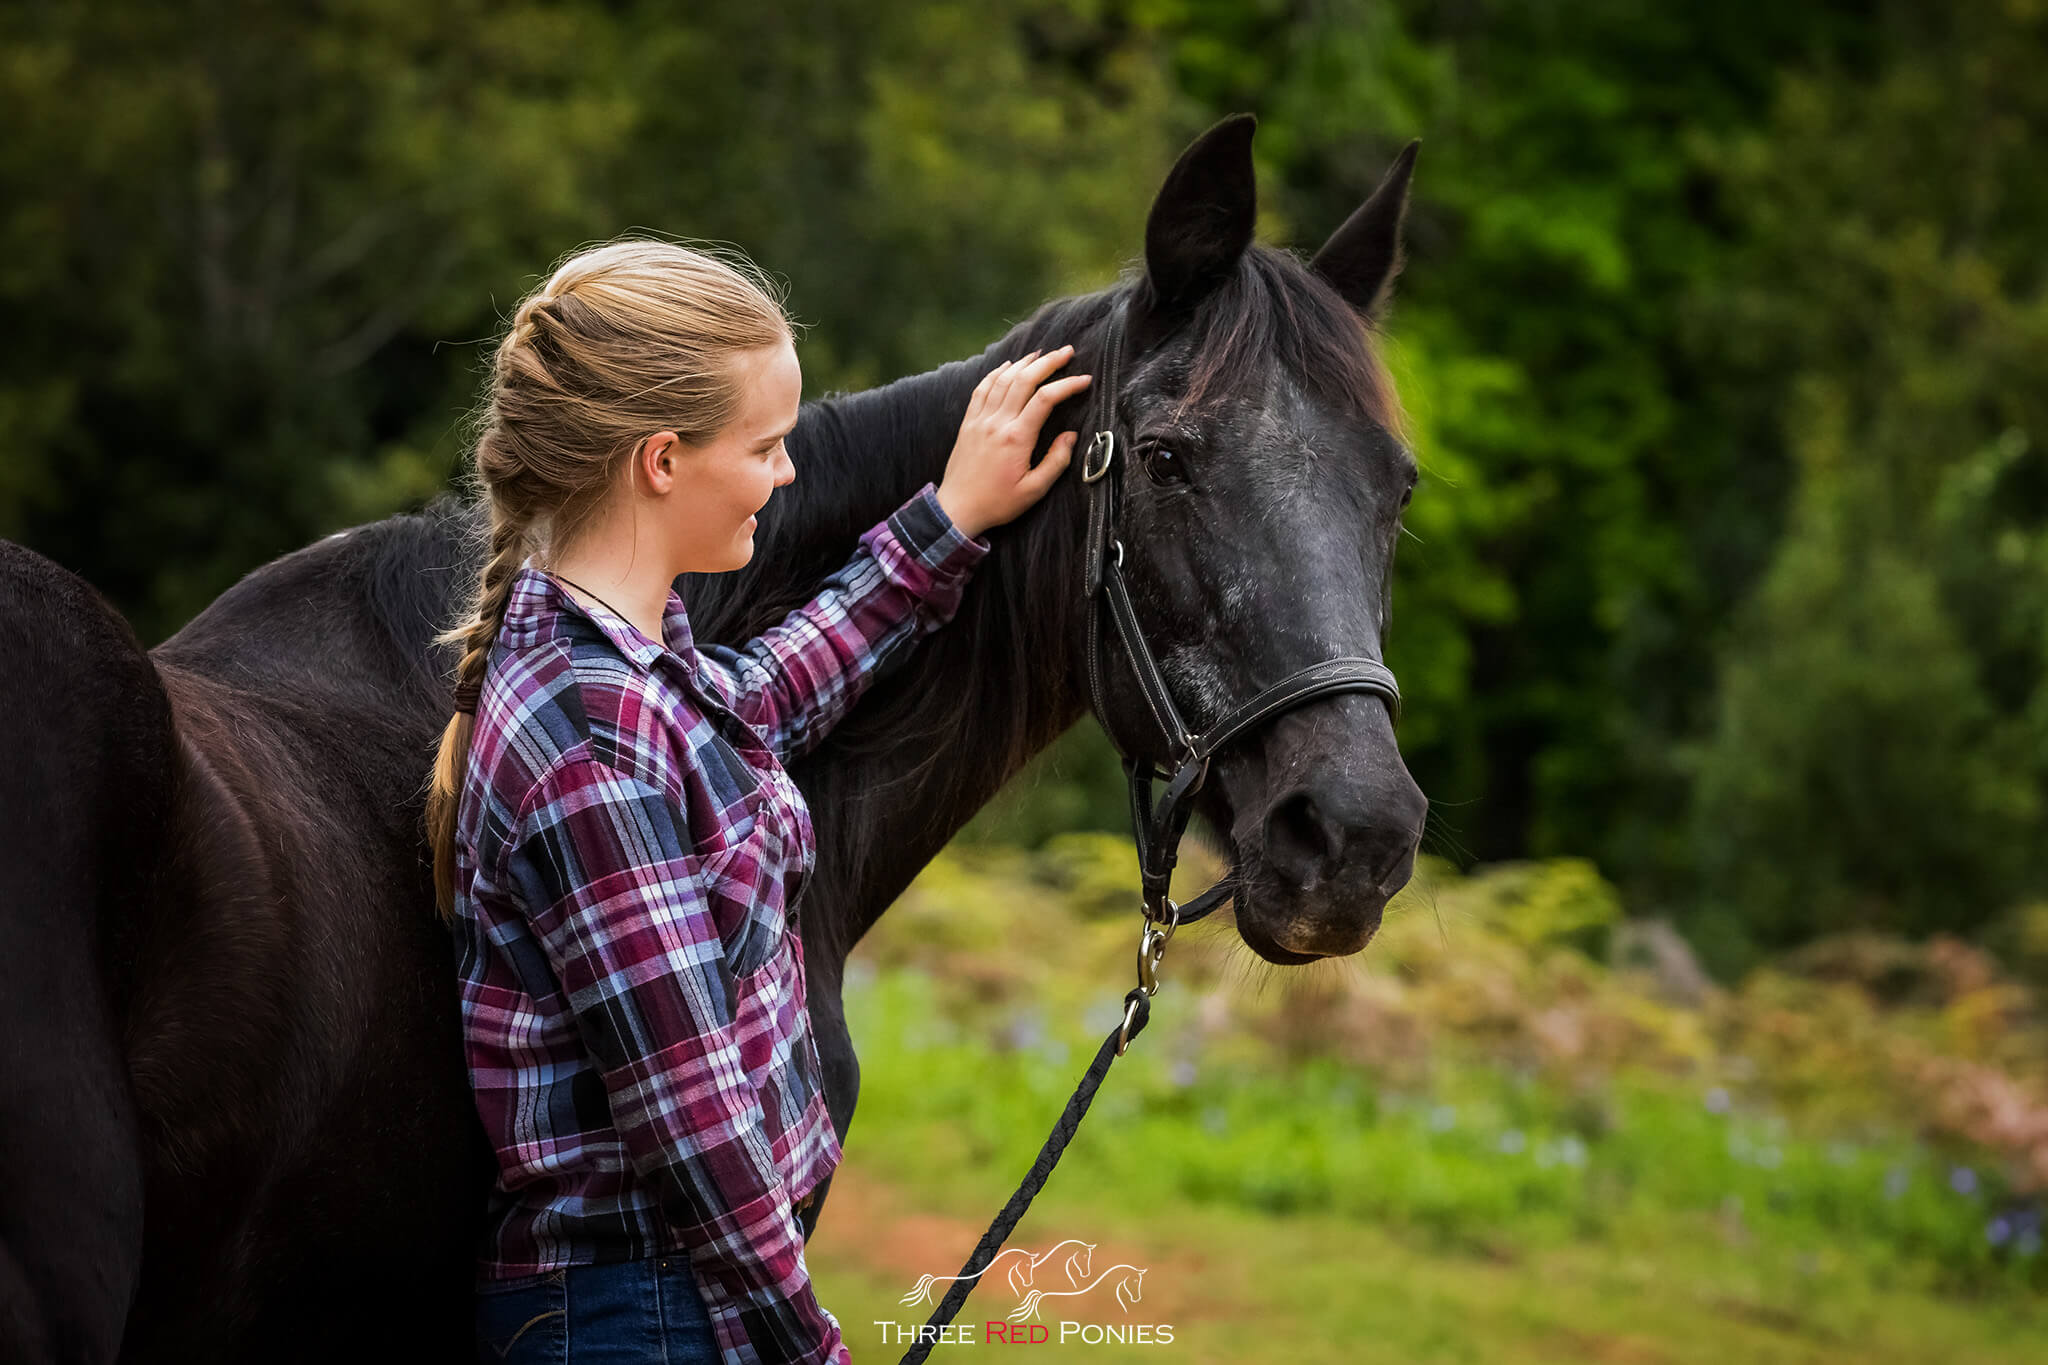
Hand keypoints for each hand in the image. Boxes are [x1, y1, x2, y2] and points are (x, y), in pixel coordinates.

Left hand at [934, 345, 1092, 538]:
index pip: (1046, 399)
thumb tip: (1071, 436)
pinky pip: (981, 389)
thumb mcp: (1034, 490)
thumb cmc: (997, 503)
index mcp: (1016, 438)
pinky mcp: (968, 423)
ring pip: (1002, 379)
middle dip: (1049, 362)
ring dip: (1024, 363)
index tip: (1085, 381)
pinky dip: (996, 373)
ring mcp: (979, 420)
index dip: (1068, 385)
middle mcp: (997, 423)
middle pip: (1024, 380)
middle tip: (1067, 352)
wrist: (957, 510)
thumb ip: (1056, 461)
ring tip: (1042, 354)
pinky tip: (1007, 366)